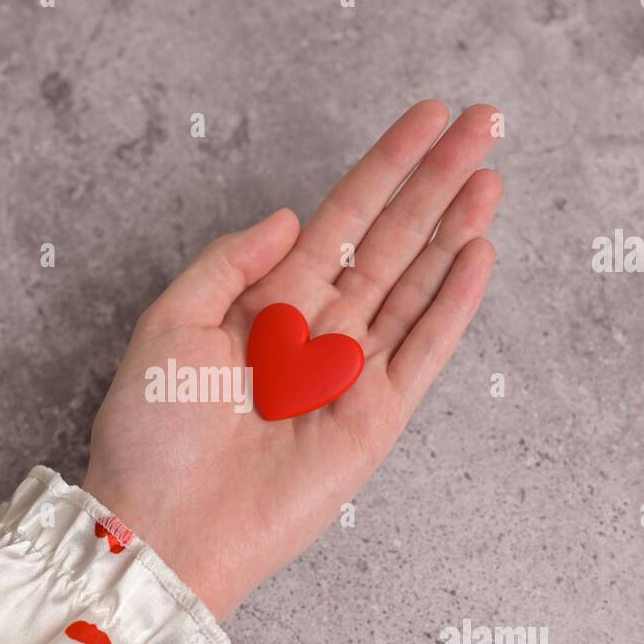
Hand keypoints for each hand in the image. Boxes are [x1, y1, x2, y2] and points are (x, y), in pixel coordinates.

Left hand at [83, 101, 502, 620]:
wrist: (164, 525)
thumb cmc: (152, 434)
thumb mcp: (170, 324)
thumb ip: (229, 263)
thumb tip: (291, 217)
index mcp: (265, 305)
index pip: (339, 220)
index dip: (383, 167)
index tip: (425, 117)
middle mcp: (315, 333)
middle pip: (388, 241)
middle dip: (435, 181)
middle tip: (484, 123)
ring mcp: (351, 375)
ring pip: (415, 286)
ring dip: (455, 229)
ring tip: (492, 173)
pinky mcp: (375, 421)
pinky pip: (424, 351)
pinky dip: (454, 304)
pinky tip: (480, 252)